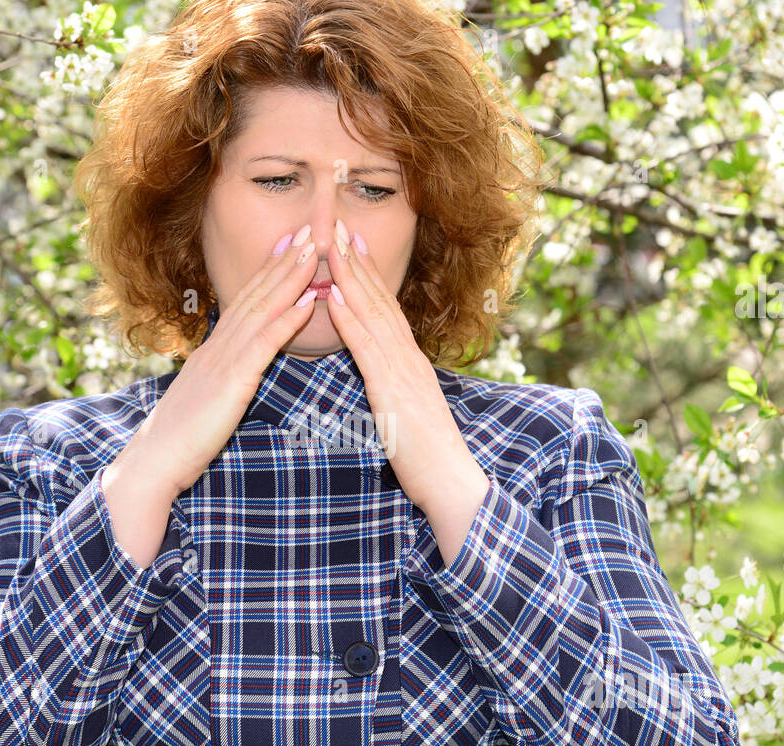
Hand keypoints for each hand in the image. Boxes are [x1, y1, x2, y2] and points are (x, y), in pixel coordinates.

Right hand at [107, 224, 319, 497]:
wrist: (155, 461)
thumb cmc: (180, 439)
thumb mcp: (205, 399)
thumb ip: (222, 378)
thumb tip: (236, 369)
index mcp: (213, 350)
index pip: (246, 301)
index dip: (271, 270)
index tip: (292, 243)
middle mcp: (218, 346)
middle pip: (256, 294)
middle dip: (286, 260)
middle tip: (312, 228)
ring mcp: (224, 360)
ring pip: (262, 309)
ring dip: (291, 277)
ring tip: (316, 250)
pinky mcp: (231, 382)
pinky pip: (263, 344)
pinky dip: (286, 318)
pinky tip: (307, 300)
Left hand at [322, 218, 485, 513]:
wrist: (451, 483)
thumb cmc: (427, 457)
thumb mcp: (406, 412)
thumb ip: (393, 387)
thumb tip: (379, 373)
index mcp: (411, 363)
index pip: (387, 309)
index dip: (368, 274)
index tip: (351, 243)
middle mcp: (410, 358)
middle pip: (381, 301)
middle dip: (357, 261)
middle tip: (337, 224)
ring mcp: (404, 372)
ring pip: (374, 315)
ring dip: (351, 277)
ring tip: (332, 245)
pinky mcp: (395, 393)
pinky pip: (369, 350)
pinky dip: (351, 321)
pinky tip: (334, 298)